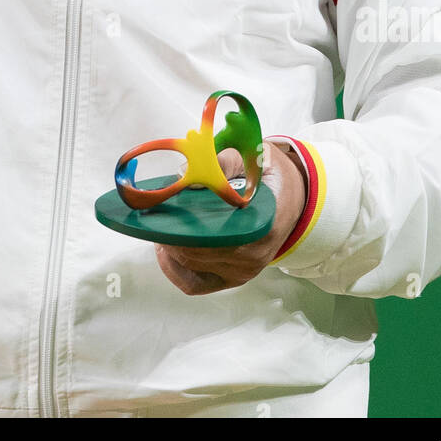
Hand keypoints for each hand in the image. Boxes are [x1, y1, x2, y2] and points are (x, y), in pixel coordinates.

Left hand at [155, 141, 306, 295]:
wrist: (292, 198)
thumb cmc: (271, 177)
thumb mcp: (256, 157)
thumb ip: (224, 161)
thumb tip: (185, 174)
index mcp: (264, 225)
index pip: (217, 236)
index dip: (185, 227)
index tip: (163, 211)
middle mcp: (254, 257)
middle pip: (198, 253)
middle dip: (169, 234)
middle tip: (149, 214)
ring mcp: (242, 272)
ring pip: (192, 268)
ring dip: (168, 249)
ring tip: (155, 226)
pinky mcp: (231, 279)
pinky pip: (194, 283)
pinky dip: (173, 269)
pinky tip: (163, 249)